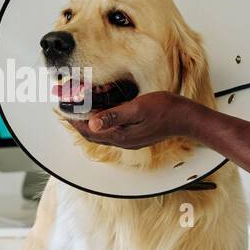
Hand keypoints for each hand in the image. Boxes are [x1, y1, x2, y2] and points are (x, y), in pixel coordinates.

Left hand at [69, 91, 197, 149]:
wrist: (185, 118)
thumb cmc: (164, 110)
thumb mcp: (137, 108)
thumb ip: (114, 116)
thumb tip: (92, 123)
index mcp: (120, 135)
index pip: (89, 131)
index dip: (74, 121)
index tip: (64, 110)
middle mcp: (123, 141)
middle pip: (93, 134)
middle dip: (79, 123)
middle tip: (70, 109)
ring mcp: (130, 140)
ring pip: (102, 133)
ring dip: (90, 123)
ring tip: (82, 110)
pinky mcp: (136, 135)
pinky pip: (112, 131)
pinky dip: (103, 123)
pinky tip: (104, 113)